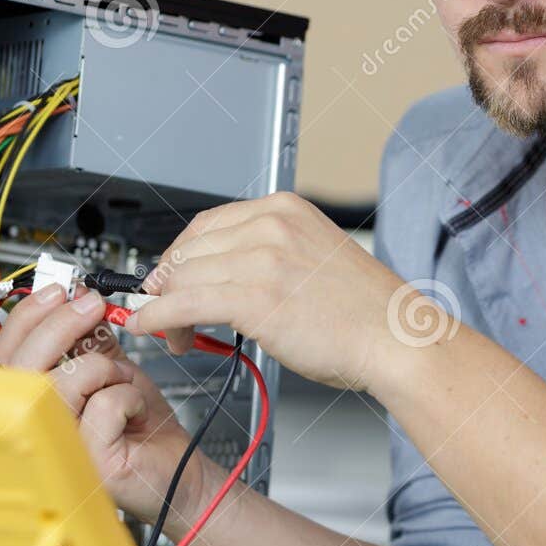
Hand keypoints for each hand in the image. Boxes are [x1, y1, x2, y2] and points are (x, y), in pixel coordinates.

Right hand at [0, 285, 209, 524]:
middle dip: (59, 326)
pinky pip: (103, 407)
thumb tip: (74, 297)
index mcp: (31, 403)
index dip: (26, 318)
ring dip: (102, 368)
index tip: (59, 290)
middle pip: (19, 367)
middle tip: (92, 306)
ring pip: (61, 383)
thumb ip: (87, 340)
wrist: (179, 470)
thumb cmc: (140, 427)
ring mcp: (57, 449)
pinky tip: (134, 413)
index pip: (4, 355)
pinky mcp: (88, 462)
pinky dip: (128, 397)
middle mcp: (34, 428)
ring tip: (122, 380)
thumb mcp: (110, 370)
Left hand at [128, 191, 432, 392]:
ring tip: (169, 332)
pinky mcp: (255, 299)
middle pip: (189, 248)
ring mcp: (262, 259)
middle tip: (161, 308)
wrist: (395, 336)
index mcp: (286, 209)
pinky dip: (157, 318)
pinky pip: (184, 304)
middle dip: (167, 282)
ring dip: (162, 307)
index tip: (169, 276)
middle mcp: (271, 225)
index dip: (180, 254)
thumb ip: (271, 252)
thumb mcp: (316, 254)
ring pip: (182, 277)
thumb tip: (222, 272)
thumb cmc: (365, 309)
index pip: (208, 223)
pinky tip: (150, 328)